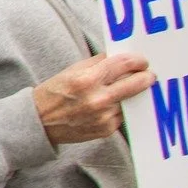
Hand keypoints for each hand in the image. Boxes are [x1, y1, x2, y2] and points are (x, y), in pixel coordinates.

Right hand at [34, 53, 154, 144]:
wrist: (39, 123)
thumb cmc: (54, 93)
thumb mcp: (71, 71)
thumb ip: (97, 63)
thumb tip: (120, 58)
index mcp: (86, 80)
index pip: (123, 64)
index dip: (137, 60)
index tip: (141, 61)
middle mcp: (97, 99)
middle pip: (136, 83)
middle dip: (146, 76)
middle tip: (148, 75)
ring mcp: (104, 116)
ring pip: (131, 100)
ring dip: (132, 94)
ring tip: (127, 89)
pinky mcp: (106, 130)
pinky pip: (123, 115)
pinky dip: (121, 108)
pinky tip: (112, 105)